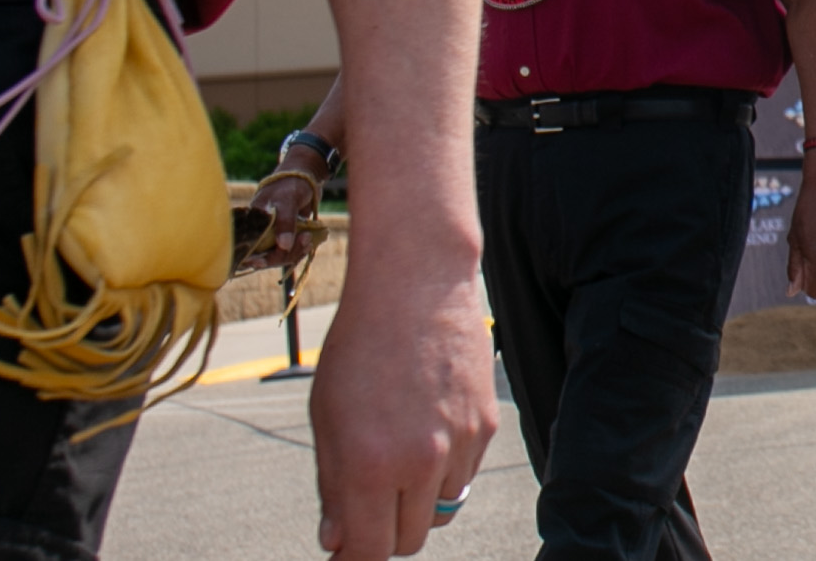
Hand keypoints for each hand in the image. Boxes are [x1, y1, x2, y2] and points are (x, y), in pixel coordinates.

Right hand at [237, 170, 325, 272]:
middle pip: (264, 256)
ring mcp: (272, 236)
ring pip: (278, 256)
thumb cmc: (291, 184)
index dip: (252, 258)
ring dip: (294, 252)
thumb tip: (283, 246)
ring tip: (308, 239)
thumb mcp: (288, 200)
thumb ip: (285, 221)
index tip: (262, 262)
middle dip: (283, 254)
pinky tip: (308, 242)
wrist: (305, 177)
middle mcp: (259, 232)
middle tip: (304, 239)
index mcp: (251, 222)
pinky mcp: (284, 237)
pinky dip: (298, 250)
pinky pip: (289, 252)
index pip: (248, 247)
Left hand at [310, 243, 496, 558]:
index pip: (369, 552)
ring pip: (443, 509)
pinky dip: (446, 467)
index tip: (348, 549)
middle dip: (385, 530)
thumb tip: (339, 541)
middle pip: (410, 540)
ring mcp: (460, 444)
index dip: (354, 557)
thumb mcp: (327, 417)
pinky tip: (426, 424)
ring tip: (399, 448)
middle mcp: (421, 461)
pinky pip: (466, 474)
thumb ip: (334, 486)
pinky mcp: (487, 425)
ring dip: (419, 498)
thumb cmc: (360, 344)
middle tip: (368, 499)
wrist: (416, 282)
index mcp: (370, 464)